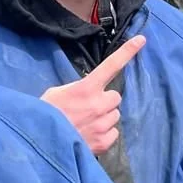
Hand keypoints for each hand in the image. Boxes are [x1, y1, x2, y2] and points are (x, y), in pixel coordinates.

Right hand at [40, 35, 145, 153]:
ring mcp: (103, 124)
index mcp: (86, 88)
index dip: (127, 52)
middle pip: (115, 97)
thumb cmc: (45, 114)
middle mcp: (99, 104)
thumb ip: (77, 89)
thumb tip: (88, 93)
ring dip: (105, 117)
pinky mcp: (105, 142)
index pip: (111, 66)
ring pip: (115, 116)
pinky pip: (114, 133)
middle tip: (88, 108)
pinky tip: (89, 135)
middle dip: (105, 101)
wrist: (41, 143)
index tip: (141, 40)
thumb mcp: (57, 93)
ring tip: (86, 123)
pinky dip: (104, 134)